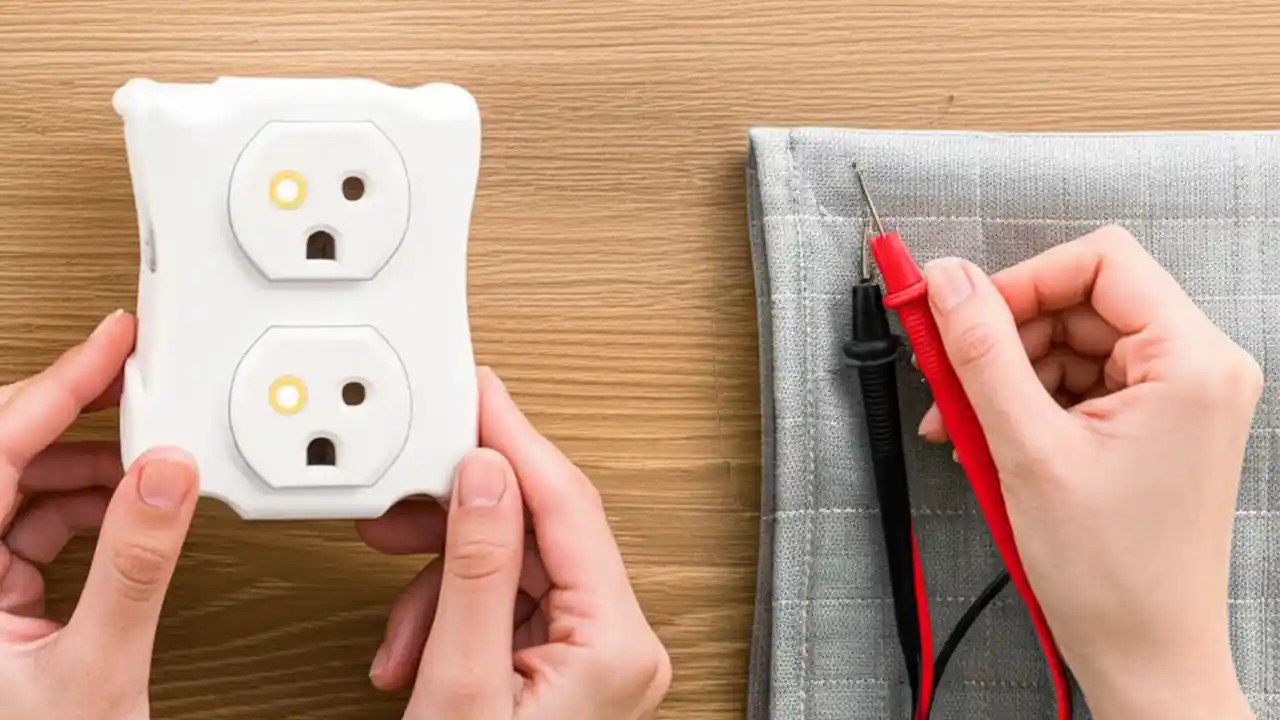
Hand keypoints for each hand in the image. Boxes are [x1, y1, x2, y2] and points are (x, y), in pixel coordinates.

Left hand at [0, 311, 199, 718]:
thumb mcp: (95, 671)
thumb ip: (134, 567)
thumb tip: (165, 476)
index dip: (55, 384)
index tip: (108, 343)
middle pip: (1, 458)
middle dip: (75, 417)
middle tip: (136, 385)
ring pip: (17, 489)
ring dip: (86, 467)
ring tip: (146, 457)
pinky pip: (32, 528)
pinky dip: (86, 509)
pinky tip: (128, 508)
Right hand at [358, 368, 670, 718]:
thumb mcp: (461, 686)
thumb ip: (475, 572)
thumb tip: (486, 474)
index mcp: (617, 642)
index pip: (566, 503)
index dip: (514, 436)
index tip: (476, 391)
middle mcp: (619, 640)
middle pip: (538, 528)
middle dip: (458, 516)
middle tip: (402, 491)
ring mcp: (594, 653)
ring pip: (514, 562)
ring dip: (444, 577)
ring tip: (399, 624)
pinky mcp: (563, 663)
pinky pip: (507, 601)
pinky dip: (452, 611)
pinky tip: (413, 647)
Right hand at [917, 226, 1257, 718]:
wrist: (1145, 656)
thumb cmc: (1112, 574)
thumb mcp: (1027, 450)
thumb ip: (982, 353)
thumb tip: (948, 282)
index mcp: (1191, 362)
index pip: (1102, 262)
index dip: (1022, 281)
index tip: (962, 312)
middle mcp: (1198, 370)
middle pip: (1083, 304)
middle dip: (1004, 338)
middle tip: (946, 375)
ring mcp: (1179, 400)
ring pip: (1073, 345)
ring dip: (1006, 377)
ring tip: (961, 427)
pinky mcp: (1155, 427)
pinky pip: (1080, 385)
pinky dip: (1027, 405)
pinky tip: (989, 440)